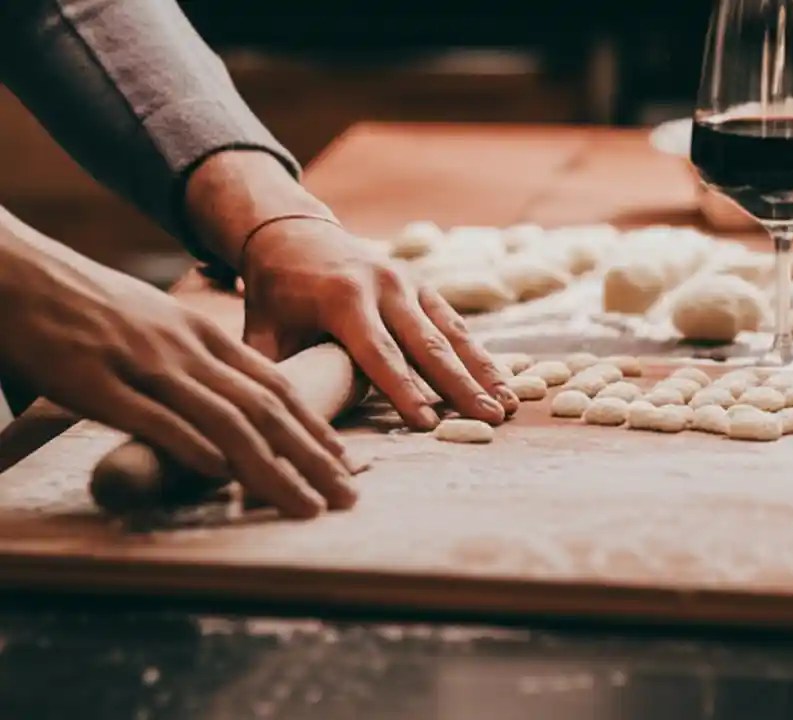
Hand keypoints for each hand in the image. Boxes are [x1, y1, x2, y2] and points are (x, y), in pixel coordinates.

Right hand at [0, 227, 356, 517]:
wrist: (19, 276)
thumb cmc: (87, 306)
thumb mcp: (157, 326)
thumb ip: (195, 363)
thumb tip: (226, 411)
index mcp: (203, 335)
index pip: (276, 385)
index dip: (316, 425)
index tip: (346, 459)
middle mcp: (186, 350)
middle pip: (266, 408)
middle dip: (314, 456)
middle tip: (348, 493)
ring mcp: (145, 366)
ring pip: (226, 421)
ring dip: (273, 467)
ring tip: (306, 503)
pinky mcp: (99, 384)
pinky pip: (156, 419)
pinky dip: (194, 447)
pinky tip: (224, 476)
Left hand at [238, 219, 517, 429]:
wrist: (294, 234)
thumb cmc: (276, 294)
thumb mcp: (263, 330)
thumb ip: (275, 373)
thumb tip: (268, 426)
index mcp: (344, 298)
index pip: (379, 354)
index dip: (402, 391)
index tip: (427, 424)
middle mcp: (385, 286)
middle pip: (429, 345)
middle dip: (461, 385)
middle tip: (491, 418)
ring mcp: (410, 283)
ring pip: (452, 333)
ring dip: (482, 370)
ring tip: (507, 403)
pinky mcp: (423, 287)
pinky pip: (455, 323)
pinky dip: (478, 354)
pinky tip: (500, 380)